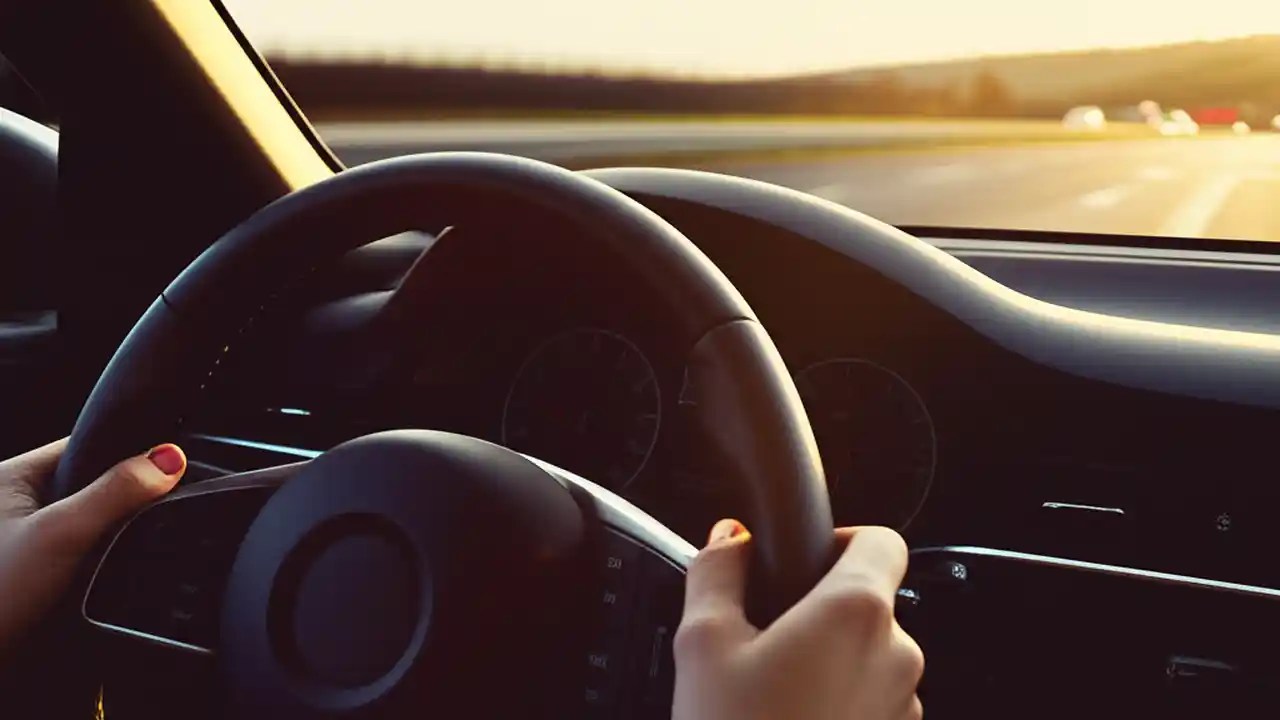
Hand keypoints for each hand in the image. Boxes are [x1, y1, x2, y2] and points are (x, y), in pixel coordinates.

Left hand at [0, 438, 186, 658]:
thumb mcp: (63, 534)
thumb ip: (117, 492)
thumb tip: (168, 459)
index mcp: (12, 477)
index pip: (86, 446)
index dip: (128, 454)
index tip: (167, 469)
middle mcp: (14, 504)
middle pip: (91, 486)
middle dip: (121, 504)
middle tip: (140, 522)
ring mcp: (24, 541)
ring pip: (88, 524)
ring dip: (109, 539)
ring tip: (113, 556)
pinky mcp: (35, 574)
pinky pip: (81, 556)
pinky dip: (96, 565)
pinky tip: (100, 579)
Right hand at [674, 520, 922, 719]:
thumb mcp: (702, 643)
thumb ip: (716, 572)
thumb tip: (727, 538)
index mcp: (855, 613)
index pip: (882, 540)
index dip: (841, 538)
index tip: (805, 559)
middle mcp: (896, 655)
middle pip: (871, 602)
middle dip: (821, 611)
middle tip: (764, 638)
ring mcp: (902, 707)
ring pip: (870, 656)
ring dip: (830, 661)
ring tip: (771, 692)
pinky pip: (871, 702)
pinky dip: (837, 703)